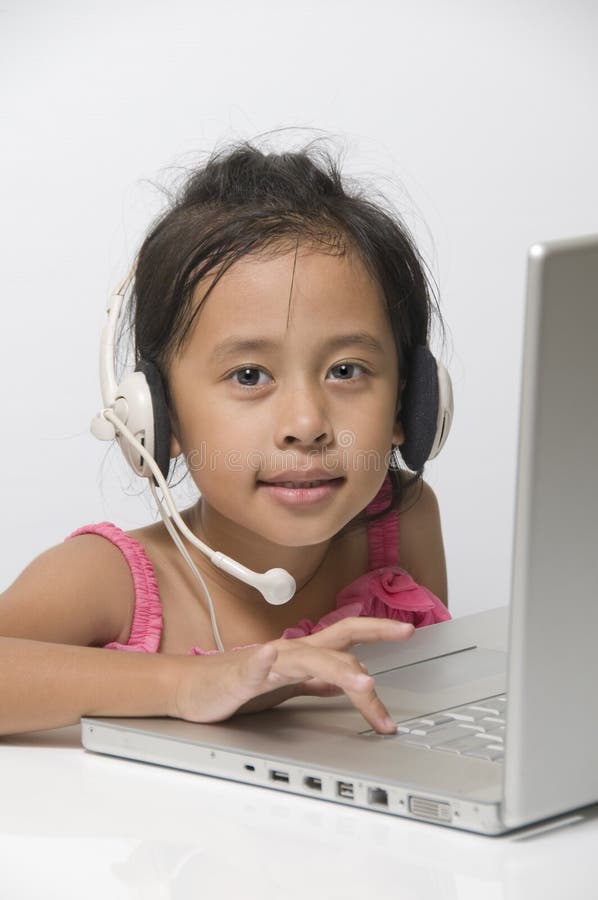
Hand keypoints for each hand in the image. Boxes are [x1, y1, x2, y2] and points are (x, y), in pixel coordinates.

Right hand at [168, 617, 413, 733]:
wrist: (192, 689)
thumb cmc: (239, 685)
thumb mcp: (288, 684)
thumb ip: (317, 681)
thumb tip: (347, 680)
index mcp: (304, 654)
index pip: (348, 637)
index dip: (379, 629)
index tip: (409, 629)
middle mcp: (291, 651)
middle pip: (338, 639)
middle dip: (373, 633)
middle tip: (404, 633)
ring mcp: (268, 662)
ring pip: (307, 658)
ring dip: (336, 668)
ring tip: (362, 682)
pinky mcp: (240, 676)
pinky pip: (252, 667)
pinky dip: (261, 660)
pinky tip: (268, 654)